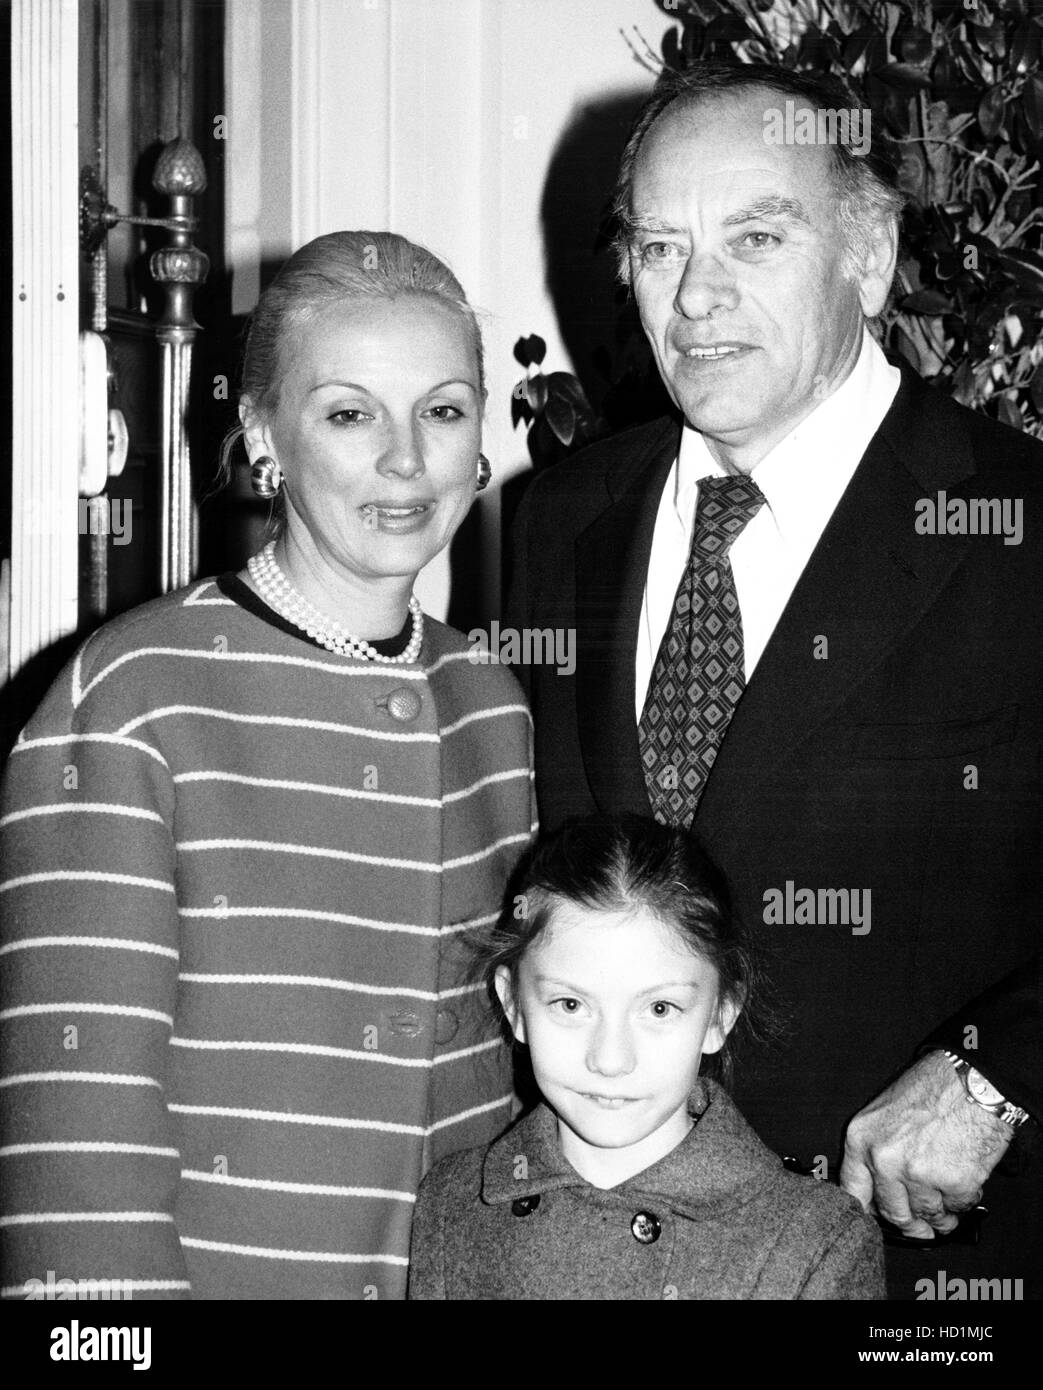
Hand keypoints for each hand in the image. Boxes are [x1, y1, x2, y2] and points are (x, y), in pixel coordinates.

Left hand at [840, 1051, 1012, 1239]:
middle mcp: (884, 1160)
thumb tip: (879, 1186)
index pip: (853, 1191)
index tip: (878, 1219)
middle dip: (909, 1224)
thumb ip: (875, 1149)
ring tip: (945, 1209)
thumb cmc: (931, 1087)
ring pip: (926, 1215)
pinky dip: (961, 1203)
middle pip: (892, 1212)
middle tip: (919, 1228)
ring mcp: (918, 1174)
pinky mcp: (953, 1184)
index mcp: (861, 1139)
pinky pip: (956, 1208)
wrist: (972, 1080)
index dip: (867, 1212)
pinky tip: (962, 1186)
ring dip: (938, 1218)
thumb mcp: (884, 1112)